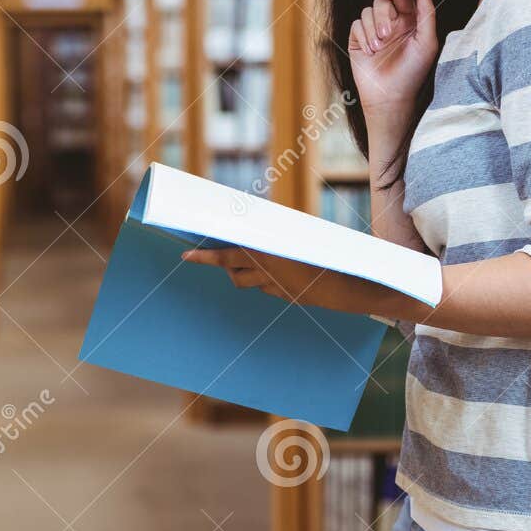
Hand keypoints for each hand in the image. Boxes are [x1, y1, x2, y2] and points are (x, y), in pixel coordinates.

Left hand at [182, 246, 392, 317]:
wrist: (344, 283)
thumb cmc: (321, 251)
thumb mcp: (293, 237)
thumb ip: (270, 238)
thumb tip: (251, 233)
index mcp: (265, 253)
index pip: (227, 255)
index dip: (204, 256)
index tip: (185, 256)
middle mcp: (266, 272)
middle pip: (232, 271)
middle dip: (220, 263)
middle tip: (202, 256)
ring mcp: (274, 287)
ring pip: (246, 282)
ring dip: (243, 273)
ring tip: (250, 263)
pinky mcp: (285, 296)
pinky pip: (266, 288)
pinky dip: (266, 280)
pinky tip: (279, 274)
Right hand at [348, 0, 438, 124]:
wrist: (390, 96)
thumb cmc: (413, 71)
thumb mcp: (426, 41)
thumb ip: (427, 12)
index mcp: (410, 20)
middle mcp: (392, 21)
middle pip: (382, 0)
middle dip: (383, 14)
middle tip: (387, 34)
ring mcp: (374, 29)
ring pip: (368, 10)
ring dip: (373, 28)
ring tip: (380, 47)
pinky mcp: (358, 38)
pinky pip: (357, 24)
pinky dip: (363, 36)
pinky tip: (370, 52)